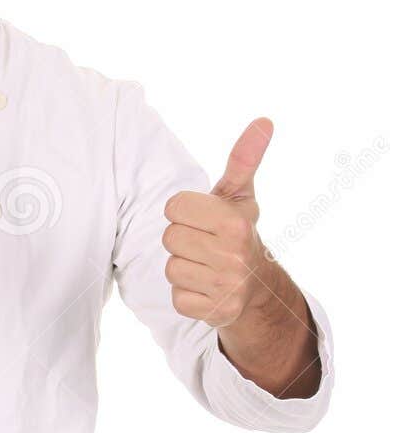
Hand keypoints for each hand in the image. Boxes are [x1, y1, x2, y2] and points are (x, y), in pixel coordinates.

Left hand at [162, 118, 272, 328]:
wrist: (257, 284)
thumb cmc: (237, 231)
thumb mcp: (240, 194)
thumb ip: (244, 158)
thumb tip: (264, 120)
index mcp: (235, 222)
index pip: (173, 208)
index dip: (183, 212)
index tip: (202, 219)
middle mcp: (234, 255)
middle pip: (170, 238)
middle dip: (183, 239)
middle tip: (205, 243)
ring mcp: (227, 287)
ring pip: (171, 269)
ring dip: (184, 266)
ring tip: (206, 264)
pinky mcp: (216, 312)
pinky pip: (177, 297)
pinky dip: (187, 293)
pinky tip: (206, 286)